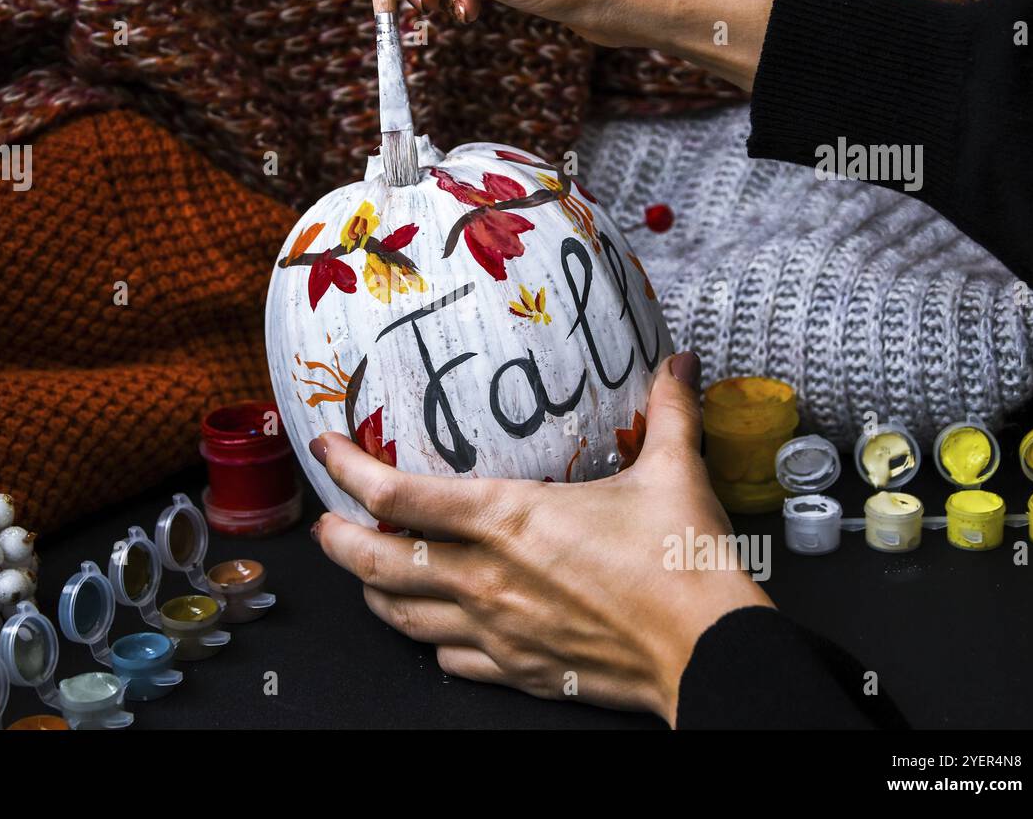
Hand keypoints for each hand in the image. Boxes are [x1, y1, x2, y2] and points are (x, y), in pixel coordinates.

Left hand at [308, 351, 773, 724]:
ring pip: (401, 616)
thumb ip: (668, 412)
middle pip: (375, 563)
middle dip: (336, 541)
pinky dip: (431, 641)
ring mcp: (495, 631)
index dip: (347, 470)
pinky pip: (449, 660)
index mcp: (508, 520)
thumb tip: (677, 361)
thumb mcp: (674, 473)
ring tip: (364, 574)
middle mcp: (486, 578)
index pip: (397, 495)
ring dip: (373, 592)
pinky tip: (435, 631)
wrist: (709, 654)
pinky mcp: (516, 670)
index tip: (327, 450)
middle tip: (324, 523)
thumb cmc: (684, 566)